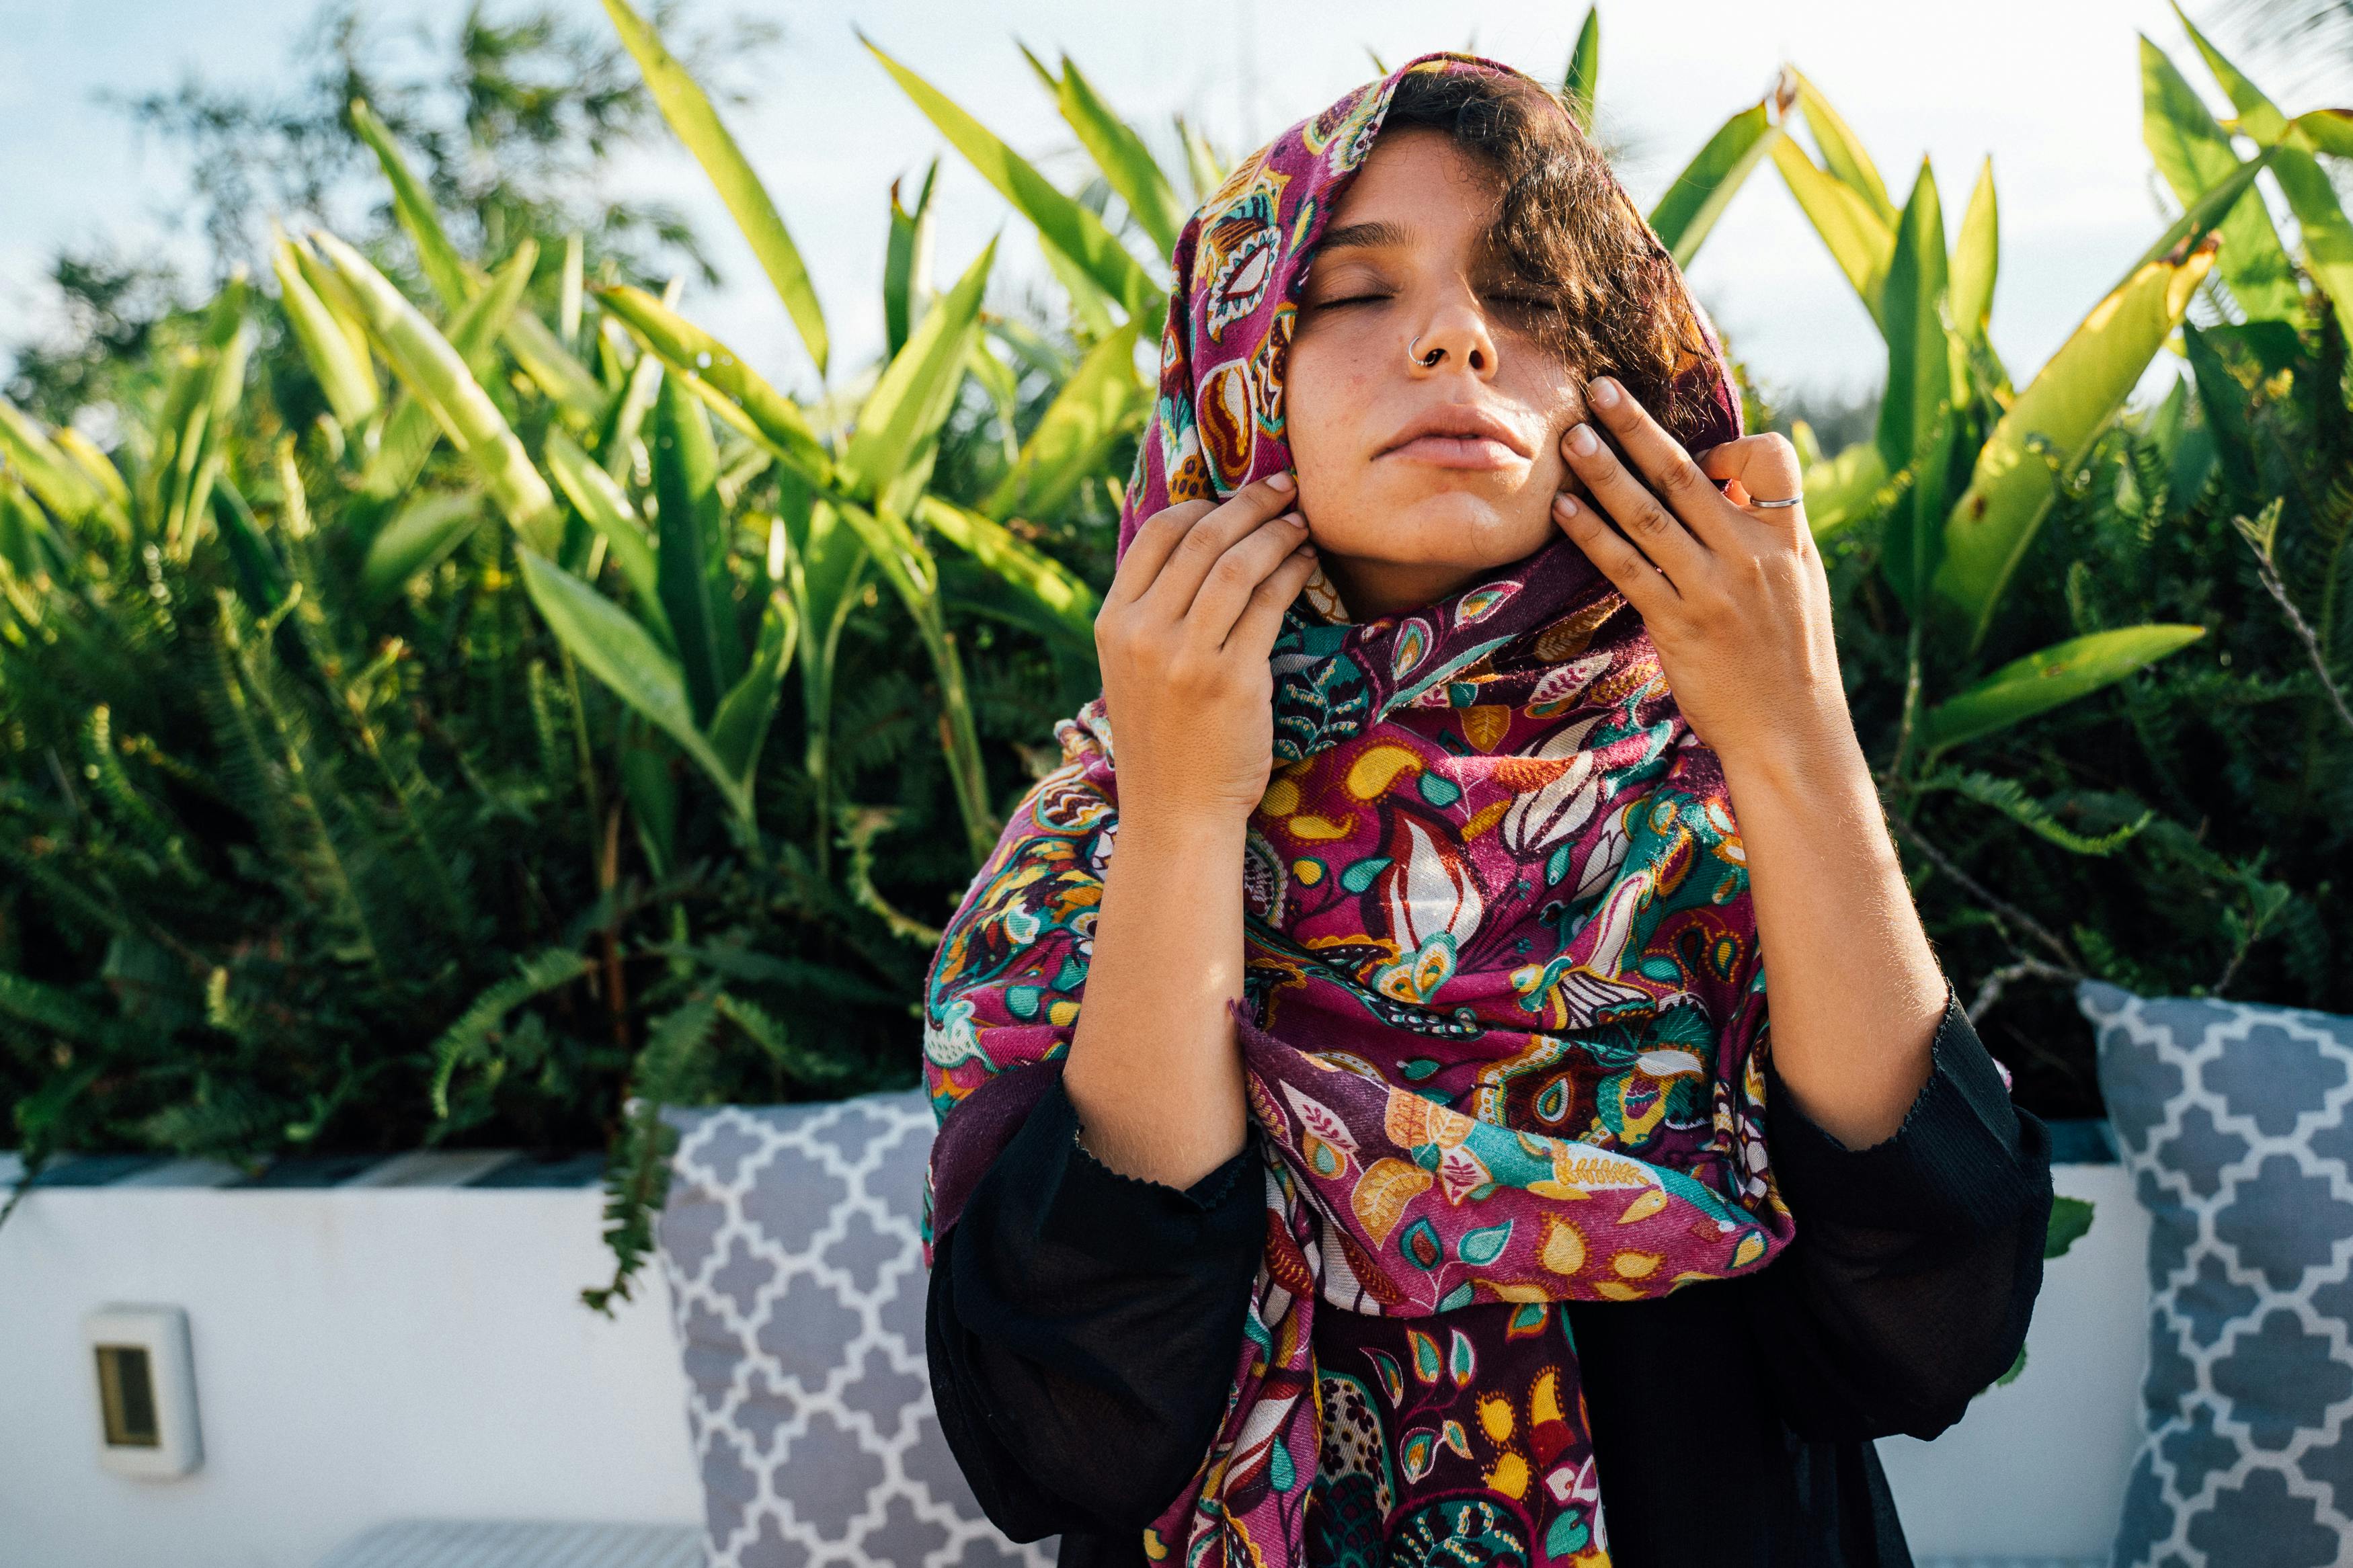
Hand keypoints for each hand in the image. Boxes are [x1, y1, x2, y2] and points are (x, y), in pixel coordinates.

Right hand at [1096, 473, 1320, 829]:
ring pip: (1237, 564)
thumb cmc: (1165, 741)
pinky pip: (1267, 604)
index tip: (1237, 495)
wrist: (1175, 813)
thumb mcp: (1135, 669)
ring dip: (1277, 532)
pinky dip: (1291, 574)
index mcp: (1113, 622)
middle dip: (1250, 503)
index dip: (1204, 503)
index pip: (1157, 534)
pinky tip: (1307, 564)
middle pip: (1202, 538)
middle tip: (1286, 487)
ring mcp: (1183, 656)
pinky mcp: (1230, 679)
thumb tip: (1199, 545)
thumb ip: (1154, 613)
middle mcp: (1141, 632)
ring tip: (1302, 523)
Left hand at [1550, 376, 1853, 777]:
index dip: (1731, 444)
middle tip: (1599, 388)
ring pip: (1649, 513)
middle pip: (1686, 473)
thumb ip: (1766, 541)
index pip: (1771, 459)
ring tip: (1571, 437)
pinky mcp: (1680, 624)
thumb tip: (1725, 493)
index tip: (1701, 451)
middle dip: (1638, 426)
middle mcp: (1752, 555)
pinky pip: (1628, 568)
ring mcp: (1714, 588)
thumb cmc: (1791, 664)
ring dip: (1605, 470)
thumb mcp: (1799, 590)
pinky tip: (1564, 509)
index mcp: (1789, 540)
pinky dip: (1593, 533)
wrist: (1794, 736)